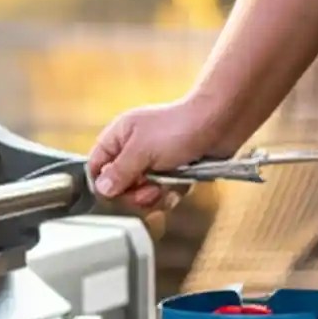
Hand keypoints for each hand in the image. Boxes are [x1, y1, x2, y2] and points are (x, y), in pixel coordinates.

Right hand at [87, 98, 233, 210]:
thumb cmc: (179, 127)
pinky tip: (180, 186)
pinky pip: (162, 194)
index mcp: (119, 137)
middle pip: (119, 186)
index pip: (96, 165)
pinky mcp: (173, 172)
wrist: (221, 123)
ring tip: (166, 186)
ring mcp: (153, 162)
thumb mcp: (141, 151)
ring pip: (141, 193)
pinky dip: (171, 194)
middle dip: (134, 193)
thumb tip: (101, 189)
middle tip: (148, 187)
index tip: (114, 194)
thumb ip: (118, 172)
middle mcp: (134, 150)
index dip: (102, 183)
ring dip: (154, 195)